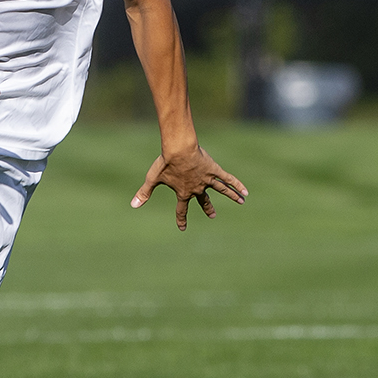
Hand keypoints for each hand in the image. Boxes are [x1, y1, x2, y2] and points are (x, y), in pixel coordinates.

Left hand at [130, 145, 247, 230]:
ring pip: (221, 190)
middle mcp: (196, 188)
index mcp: (182, 192)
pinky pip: (227, 179)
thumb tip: (132, 205)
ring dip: (230, 196)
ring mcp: (207, 180)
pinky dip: (237, 185)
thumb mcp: (153, 178)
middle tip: (212, 215)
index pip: (181, 209)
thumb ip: (144, 192)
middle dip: (207, 208)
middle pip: (203, 200)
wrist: (179, 149)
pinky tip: (245, 192)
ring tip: (240, 202)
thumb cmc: (165, 162)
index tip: (182, 228)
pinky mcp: (214, 170)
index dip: (181, 219)